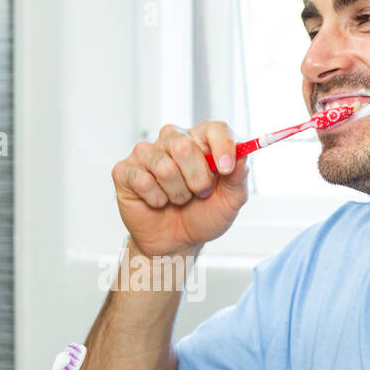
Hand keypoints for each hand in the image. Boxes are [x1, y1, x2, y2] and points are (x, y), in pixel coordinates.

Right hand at [112, 120, 249, 257]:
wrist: (176, 242)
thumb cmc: (202, 216)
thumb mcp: (230, 201)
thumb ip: (239, 177)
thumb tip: (243, 155)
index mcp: (201, 140)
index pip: (214, 128)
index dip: (222, 146)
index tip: (226, 170)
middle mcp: (173, 139)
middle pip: (184, 146)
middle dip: (197, 179)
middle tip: (199, 194)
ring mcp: (147, 153)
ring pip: (164, 167)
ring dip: (177, 193)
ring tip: (178, 200)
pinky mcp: (125, 170)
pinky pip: (142, 180)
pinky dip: (155, 199)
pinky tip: (157, 202)